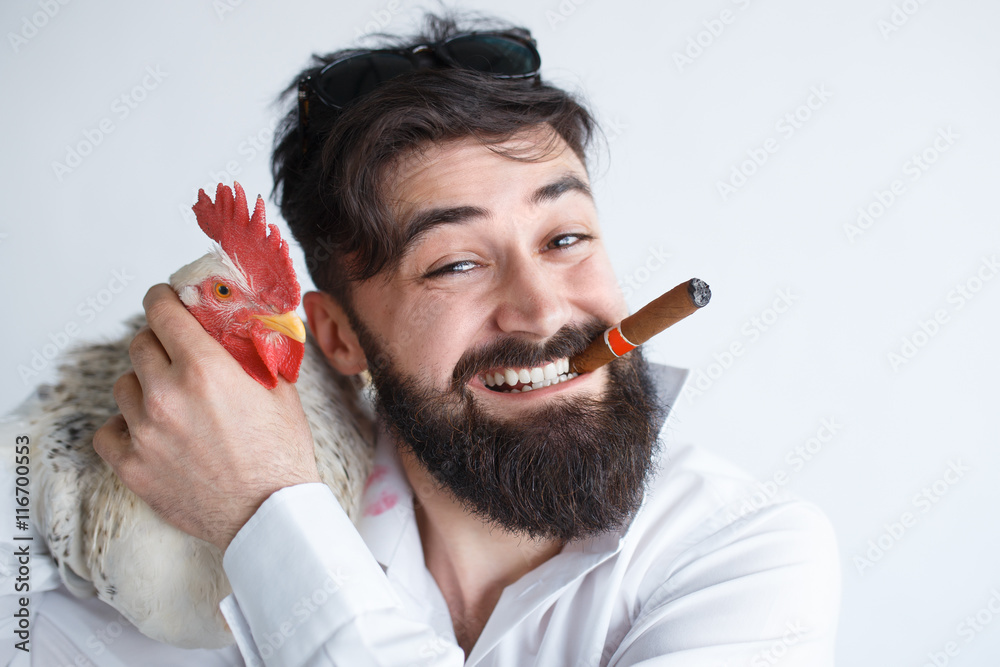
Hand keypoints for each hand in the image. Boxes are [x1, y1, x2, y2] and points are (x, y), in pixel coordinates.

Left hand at [93, 284, 319, 551]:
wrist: (269, 513)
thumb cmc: (280, 454)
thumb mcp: (279, 388)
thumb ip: (252, 350)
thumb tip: (240, 323)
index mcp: (204, 368)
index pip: (161, 311)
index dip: (162, 299)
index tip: (164, 300)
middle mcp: (166, 394)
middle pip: (139, 344)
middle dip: (158, 343)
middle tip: (175, 355)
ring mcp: (144, 432)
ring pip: (123, 385)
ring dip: (143, 385)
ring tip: (168, 401)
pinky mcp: (132, 466)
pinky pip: (108, 431)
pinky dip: (125, 427)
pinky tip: (148, 432)